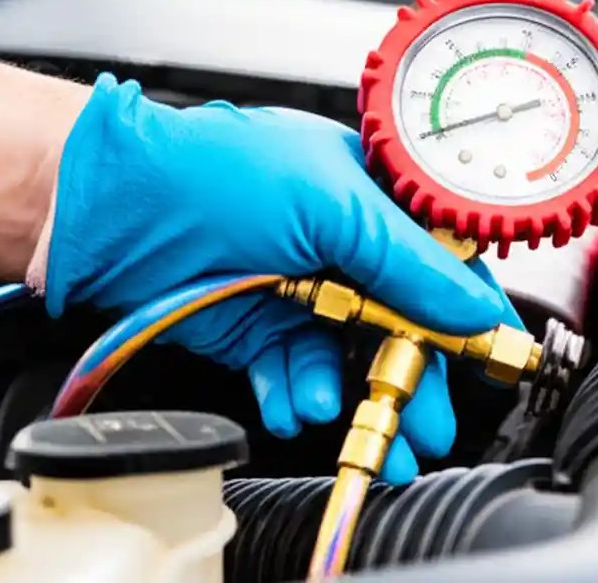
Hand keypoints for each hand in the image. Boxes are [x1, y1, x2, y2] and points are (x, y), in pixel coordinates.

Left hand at [43, 74, 521, 483]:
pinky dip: (293, 393)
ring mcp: (296, 288)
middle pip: (398, 324)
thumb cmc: (213, 171)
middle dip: (413, 379)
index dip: (463, 312)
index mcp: (369, 197)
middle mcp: (338, 244)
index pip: (438, 262)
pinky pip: (290, 372)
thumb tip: (472, 307)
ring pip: (345, 358)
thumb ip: (409, 265)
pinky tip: (293, 403)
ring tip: (352, 424)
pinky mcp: (253, 327)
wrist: (112, 206)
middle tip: (427, 425)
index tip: (485, 357)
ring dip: (353, 397)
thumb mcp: (333, 207)